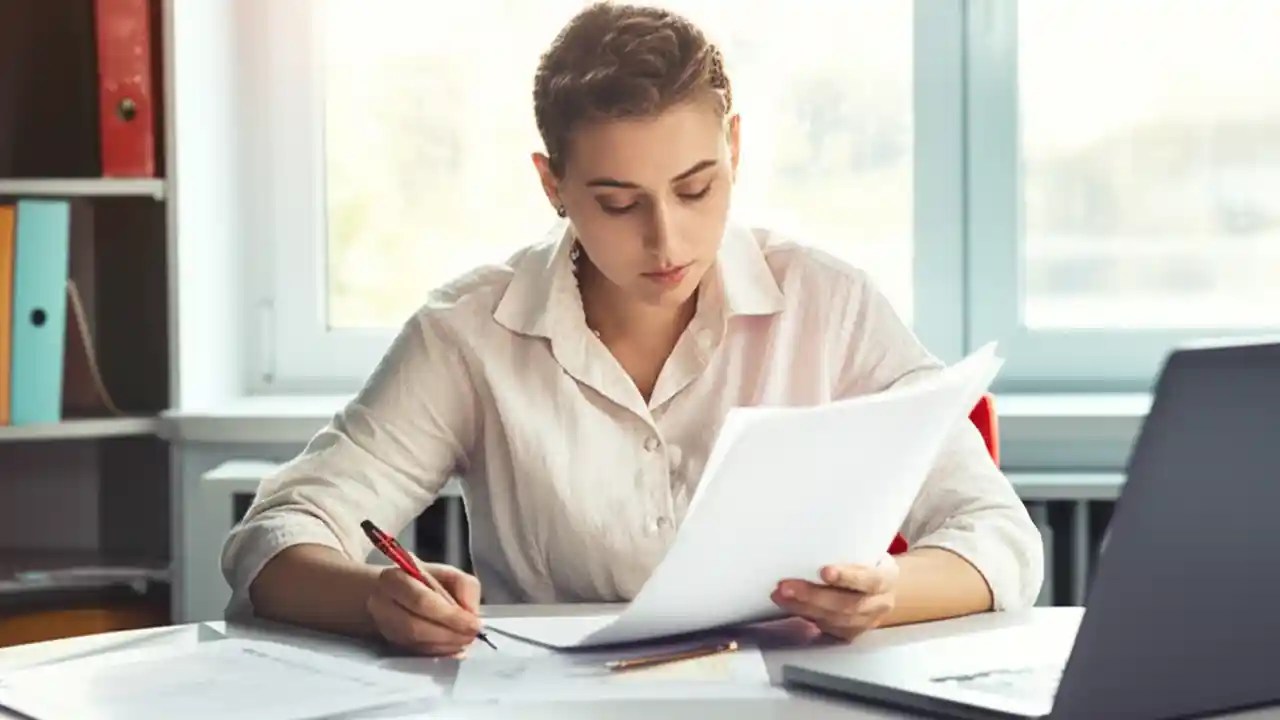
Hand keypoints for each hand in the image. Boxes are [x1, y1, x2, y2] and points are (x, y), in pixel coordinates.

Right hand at [366, 561, 483, 655]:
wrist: (385, 593)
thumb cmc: (421, 580)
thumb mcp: (446, 573)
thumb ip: (464, 586)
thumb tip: (471, 613)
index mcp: (395, 579)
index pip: (422, 601)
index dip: (450, 616)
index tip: (474, 625)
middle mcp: (382, 604)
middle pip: (415, 627)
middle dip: (449, 635)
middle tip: (472, 636)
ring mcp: (383, 627)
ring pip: (415, 643)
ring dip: (445, 646)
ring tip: (466, 641)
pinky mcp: (389, 643)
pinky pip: (415, 652)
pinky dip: (438, 652)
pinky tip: (454, 648)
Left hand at [771, 554, 898, 641]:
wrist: (883, 589)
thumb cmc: (868, 562)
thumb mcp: (867, 551)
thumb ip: (847, 550)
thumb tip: (809, 537)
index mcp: (886, 578)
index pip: (869, 580)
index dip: (847, 577)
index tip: (824, 571)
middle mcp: (880, 604)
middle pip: (847, 605)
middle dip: (813, 596)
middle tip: (786, 587)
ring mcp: (867, 622)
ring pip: (835, 621)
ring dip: (803, 608)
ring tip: (780, 596)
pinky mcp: (852, 634)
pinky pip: (829, 630)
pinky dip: (806, 618)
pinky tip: (790, 607)